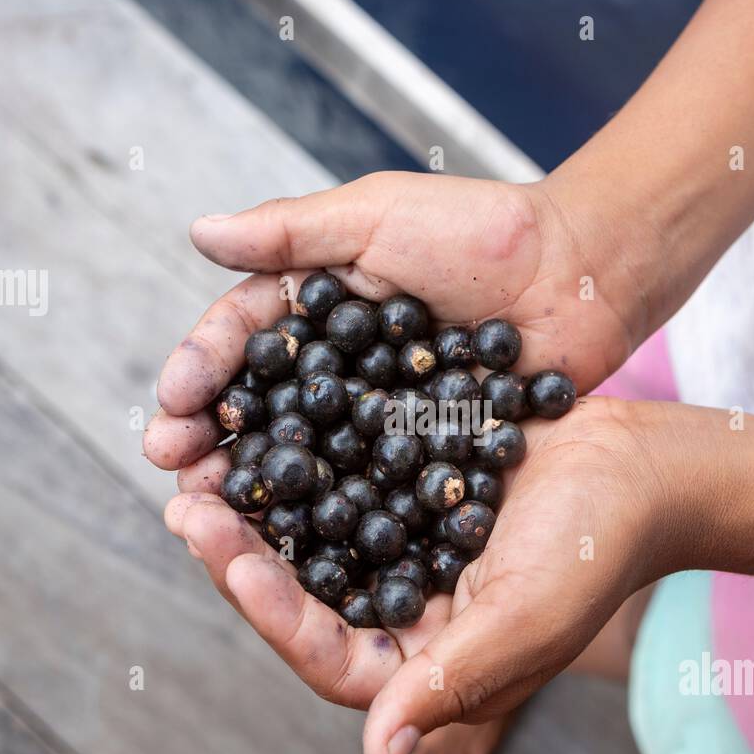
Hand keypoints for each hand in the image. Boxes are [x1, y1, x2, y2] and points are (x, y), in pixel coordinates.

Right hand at [143, 172, 658, 471]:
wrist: (582, 274)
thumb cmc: (484, 232)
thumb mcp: (378, 216)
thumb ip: (292, 231)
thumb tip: (199, 233)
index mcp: (318, 306)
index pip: (243, 338)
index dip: (202, 368)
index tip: (170, 402)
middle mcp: (341, 367)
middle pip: (262, 406)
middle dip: (212, 435)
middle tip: (172, 465)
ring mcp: (380, 416)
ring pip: (306, 454)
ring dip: (256, 482)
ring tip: (211, 508)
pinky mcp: (424, 456)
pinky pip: (371, 487)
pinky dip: (332, 510)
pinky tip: (294, 536)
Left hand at [163, 397, 711, 753]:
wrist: (642, 465)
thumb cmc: (598, 548)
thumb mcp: (528, 618)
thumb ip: (452, 683)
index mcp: (426, 661)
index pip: (329, 654)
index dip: (272, 614)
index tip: (228, 557)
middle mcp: (402, 612)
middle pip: (303, 597)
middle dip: (242, 556)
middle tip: (189, 507)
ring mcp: (400, 551)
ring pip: (309, 539)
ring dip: (256, 507)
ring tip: (201, 468)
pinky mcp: (404, 493)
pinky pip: (339, 483)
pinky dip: (299, 458)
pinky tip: (260, 422)